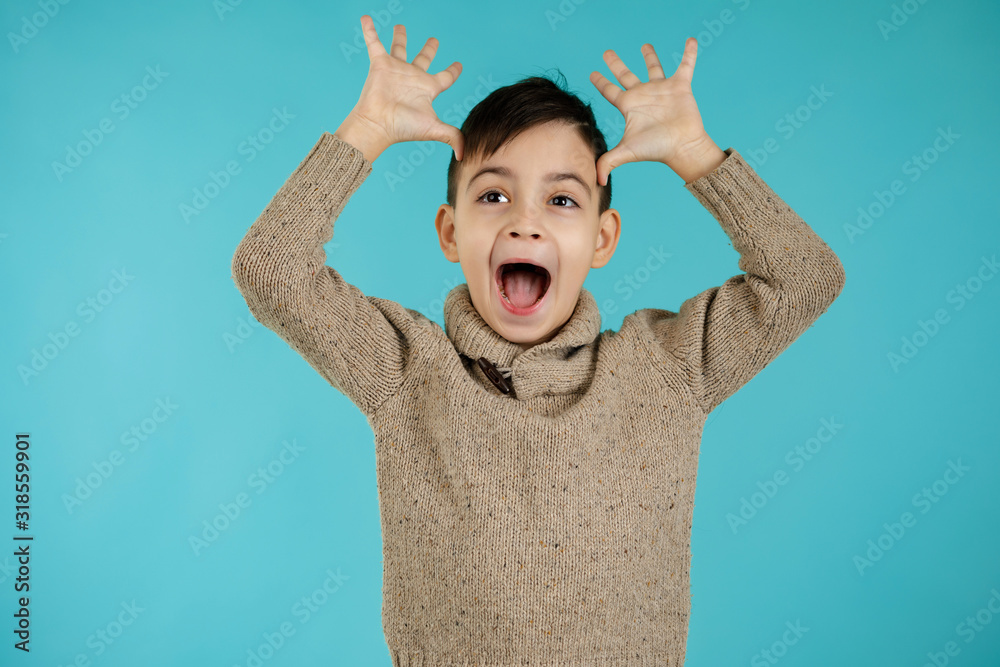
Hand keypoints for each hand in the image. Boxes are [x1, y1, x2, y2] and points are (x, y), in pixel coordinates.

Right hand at [345, 15, 464, 160]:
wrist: (378, 124)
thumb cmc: (404, 127)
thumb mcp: (433, 129)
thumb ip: (452, 136)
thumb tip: (464, 156)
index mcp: (427, 89)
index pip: (445, 77)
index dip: (453, 70)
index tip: (458, 64)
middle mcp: (412, 78)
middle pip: (424, 59)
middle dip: (429, 49)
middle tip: (434, 40)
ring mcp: (396, 70)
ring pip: (399, 47)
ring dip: (400, 36)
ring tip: (400, 26)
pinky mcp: (379, 64)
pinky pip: (373, 43)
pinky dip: (369, 31)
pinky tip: (365, 18)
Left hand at [589, 38, 717, 184]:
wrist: (682, 147)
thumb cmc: (656, 149)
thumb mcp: (627, 152)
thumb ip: (608, 162)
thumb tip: (596, 182)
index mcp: (629, 106)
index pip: (610, 91)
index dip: (600, 82)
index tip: (592, 73)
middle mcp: (643, 95)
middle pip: (625, 75)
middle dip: (615, 64)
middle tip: (607, 52)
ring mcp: (662, 90)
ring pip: (654, 67)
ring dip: (650, 56)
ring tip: (644, 45)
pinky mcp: (681, 86)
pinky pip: (686, 65)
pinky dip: (690, 53)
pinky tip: (691, 40)